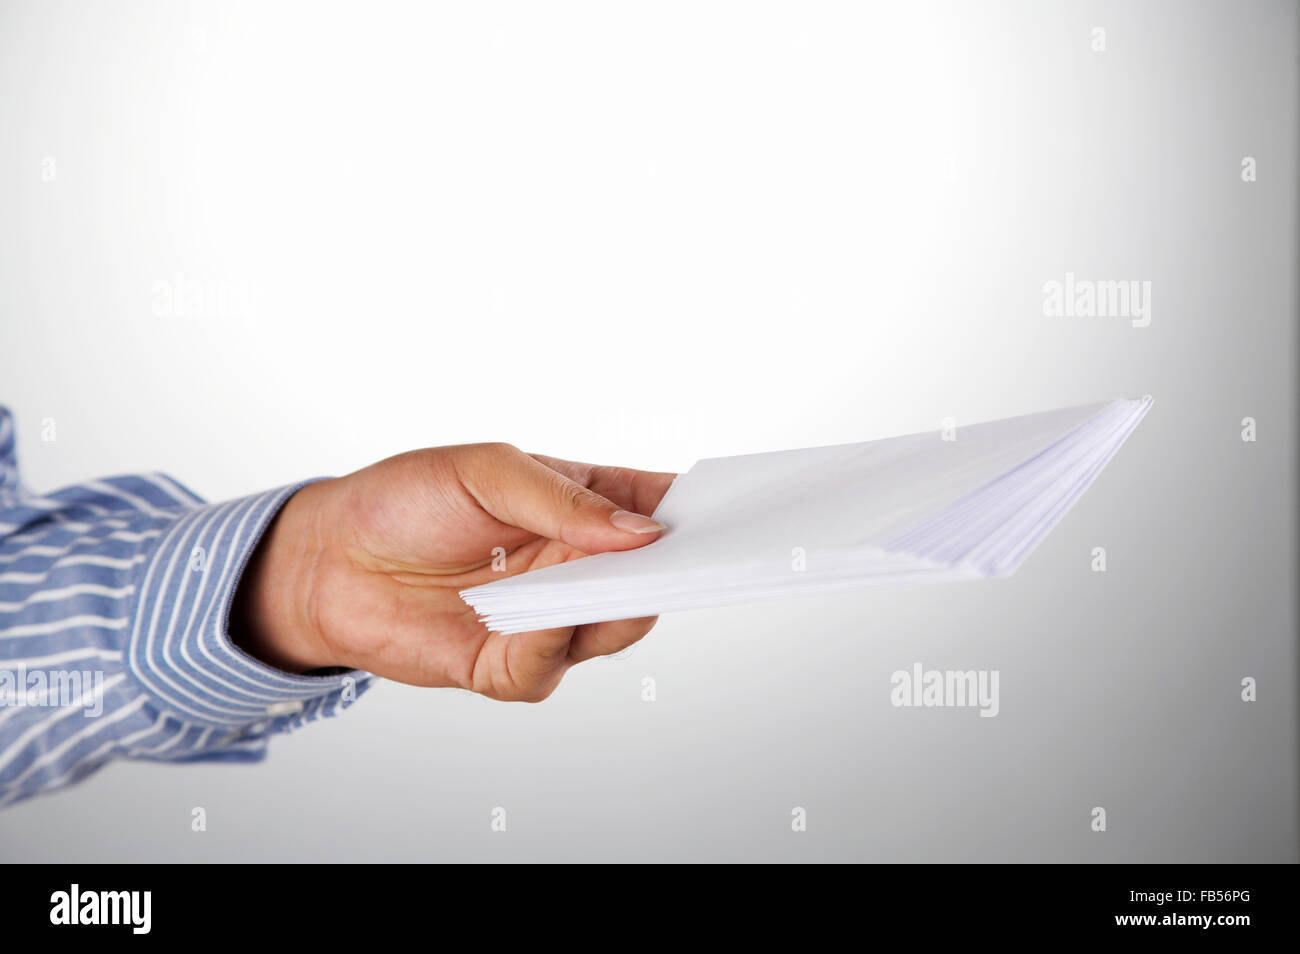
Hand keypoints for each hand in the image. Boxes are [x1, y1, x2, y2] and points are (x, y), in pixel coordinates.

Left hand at [230, 444, 674, 700]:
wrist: (325, 557)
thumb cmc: (407, 497)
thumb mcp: (487, 471)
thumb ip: (563, 502)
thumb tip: (642, 532)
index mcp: (581, 506)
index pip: (657, 510)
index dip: (697, 515)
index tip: (732, 518)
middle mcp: (573, 566)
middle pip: (648, 579)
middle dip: (671, 574)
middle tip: (686, 565)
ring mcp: (546, 617)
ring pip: (611, 629)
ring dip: (611, 611)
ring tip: (599, 587)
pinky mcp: (506, 662)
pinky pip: (547, 667)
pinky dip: (550, 646)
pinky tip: (536, 622)